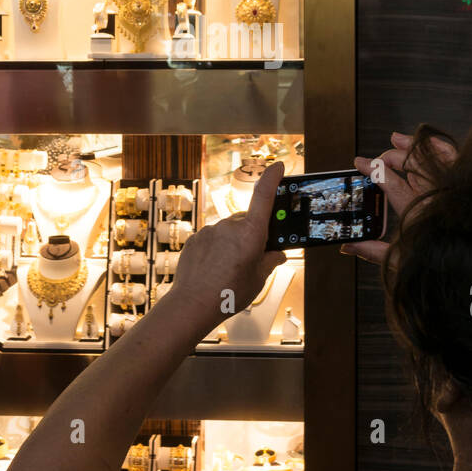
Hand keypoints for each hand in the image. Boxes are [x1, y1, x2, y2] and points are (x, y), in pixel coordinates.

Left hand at [172, 161, 287, 315]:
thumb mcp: (259, 279)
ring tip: (230, 269)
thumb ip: (269, 262)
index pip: (264, 196)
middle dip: (252, 233)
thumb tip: (276, 255)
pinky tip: (215, 268)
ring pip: (228, 231)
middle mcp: (230, 226)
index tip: (278, 167)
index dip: (272, 178)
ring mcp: (210, 231)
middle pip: (247, 221)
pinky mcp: (196, 239)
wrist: (193, 303)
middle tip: (252, 257)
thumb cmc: (228, 294)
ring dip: (233, 243)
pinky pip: (212, 239)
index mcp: (251, 232)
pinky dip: (216, 249)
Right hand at [341, 131, 456, 263]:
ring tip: (396, 139)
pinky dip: (440, 148)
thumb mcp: (401, 263)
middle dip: (389, 157)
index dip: (372, 169)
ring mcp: (450, 189)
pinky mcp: (463, 187)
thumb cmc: (440, 268)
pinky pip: (453, 159)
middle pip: (409, 163)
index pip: (390, 182)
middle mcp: (435, 197)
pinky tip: (429, 142)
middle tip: (377, 161)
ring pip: (429, 157)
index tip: (359, 162)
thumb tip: (348, 247)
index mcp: (416, 213)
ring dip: (411, 146)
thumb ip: (373, 251)